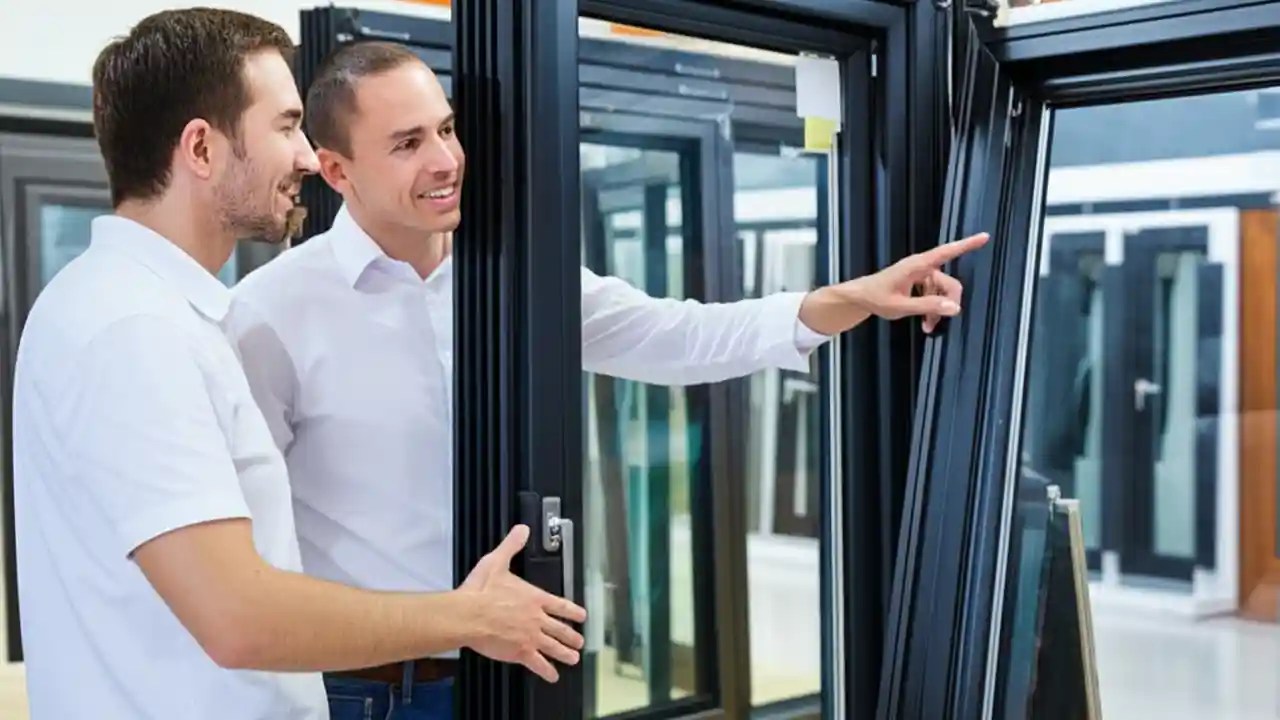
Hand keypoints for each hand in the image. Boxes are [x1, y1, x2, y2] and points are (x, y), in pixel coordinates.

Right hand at [460, 525, 587, 682]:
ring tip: (574, 658)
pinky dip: (547, 671)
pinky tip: (552, 676)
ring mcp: (531, 636)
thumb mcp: (497, 562)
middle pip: (561, 629)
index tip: (582, 617)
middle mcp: (537, 618)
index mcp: (534, 598)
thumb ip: (512, 546)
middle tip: (580, 642)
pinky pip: (539, 664)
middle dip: (572, 636)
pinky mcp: (520, 652)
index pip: (560, 605)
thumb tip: (522, 530)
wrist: (469, 614)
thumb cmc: (480, 590)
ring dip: (565, 653)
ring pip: (554, 647)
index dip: (573, 611)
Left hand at [840, 232, 989, 332]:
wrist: (860, 298)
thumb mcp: (900, 307)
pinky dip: (933, 308)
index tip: (985, 236)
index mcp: (917, 266)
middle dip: (949, 303)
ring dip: (939, 310)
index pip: (947, 252)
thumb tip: (955, 308)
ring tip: (928, 327)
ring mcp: (921, 274)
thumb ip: (927, 307)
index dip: (967, 244)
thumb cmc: (876, 298)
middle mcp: (922, 267)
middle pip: (950, 283)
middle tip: (937, 323)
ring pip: (943, 292)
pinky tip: (926, 323)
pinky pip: (935, 294)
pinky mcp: (920, 282)